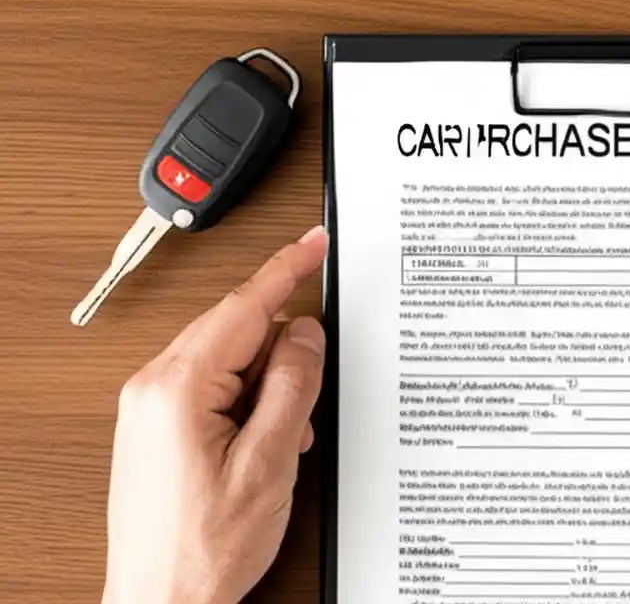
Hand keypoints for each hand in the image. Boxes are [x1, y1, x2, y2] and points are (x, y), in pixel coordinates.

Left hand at [102, 226, 327, 603]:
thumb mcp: (269, 462)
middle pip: (236, 332)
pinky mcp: (157, 428)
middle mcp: (153, 389)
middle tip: (316, 384)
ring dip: (269, 387)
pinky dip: (249, 404)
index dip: (286, 269)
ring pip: (228, 362)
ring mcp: (150, 409)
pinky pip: (213, 389)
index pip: (243, 307)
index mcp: (176, 388)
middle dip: (285, 351)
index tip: (314, 242)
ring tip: (287, 439)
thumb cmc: (203, 550)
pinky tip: (267, 442)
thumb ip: (291, 387)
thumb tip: (304, 333)